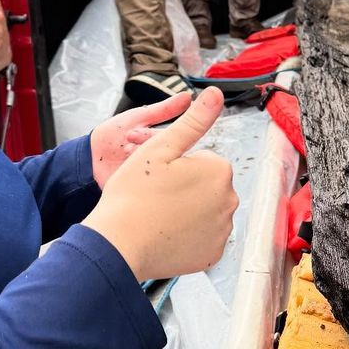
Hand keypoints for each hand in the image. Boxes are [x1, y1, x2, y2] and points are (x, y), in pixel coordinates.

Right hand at [83, 87, 238, 280]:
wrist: (118, 244)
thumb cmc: (133, 195)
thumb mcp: (161, 148)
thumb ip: (193, 121)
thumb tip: (215, 94)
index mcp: (219, 170)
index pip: (204, 160)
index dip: (178, 166)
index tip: (159, 176)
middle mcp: (230, 200)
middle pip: (208, 186)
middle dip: (187, 187)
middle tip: (157, 196)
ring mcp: (223, 230)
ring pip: (206, 212)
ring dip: (189, 211)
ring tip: (160, 215)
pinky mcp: (213, 254)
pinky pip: (204, 238)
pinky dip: (190, 236)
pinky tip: (167, 235)